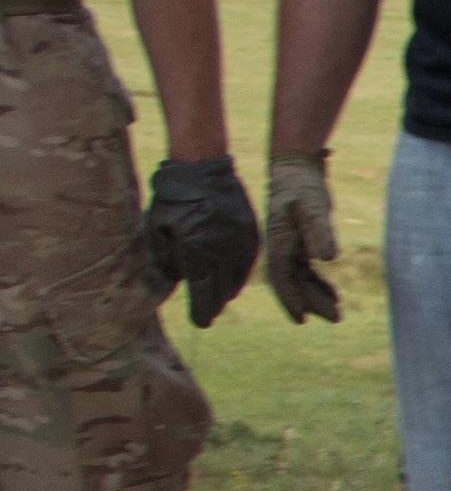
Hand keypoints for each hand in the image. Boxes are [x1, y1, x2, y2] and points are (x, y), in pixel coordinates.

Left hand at [136, 157, 259, 328]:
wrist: (200, 169)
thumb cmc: (171, 200)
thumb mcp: (157, 231)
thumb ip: (165, 261)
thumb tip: (175, 284)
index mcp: (197, 252)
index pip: (202, 293)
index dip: (202, 311)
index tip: (200, 322)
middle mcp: (223, 251)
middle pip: (222, 290)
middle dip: (214, 303)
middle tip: (208, 311)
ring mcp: (240, 242)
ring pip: (238, 278)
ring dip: (227, 290)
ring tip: (219, 296)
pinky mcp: (252, 233)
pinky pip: (248, 263)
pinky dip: (238, 273)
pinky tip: (231, 276)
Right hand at [263, 153, 341, 324]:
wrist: (298, 172)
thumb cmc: (305, 188)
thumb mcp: (314, 207)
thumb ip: (319, 232)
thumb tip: (325, 259)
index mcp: (278, 241)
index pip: (281, 277)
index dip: (290, 299)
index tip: (301, 319)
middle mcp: (280, 247)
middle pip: (292, 282)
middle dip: (310, 302)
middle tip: (336, 318)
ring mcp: (288, 247)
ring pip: (300, 279)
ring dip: (315, 296)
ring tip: (337, 312)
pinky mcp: (298, 244)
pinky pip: (305, 271)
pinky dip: (318, 284)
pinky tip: (333, 296)